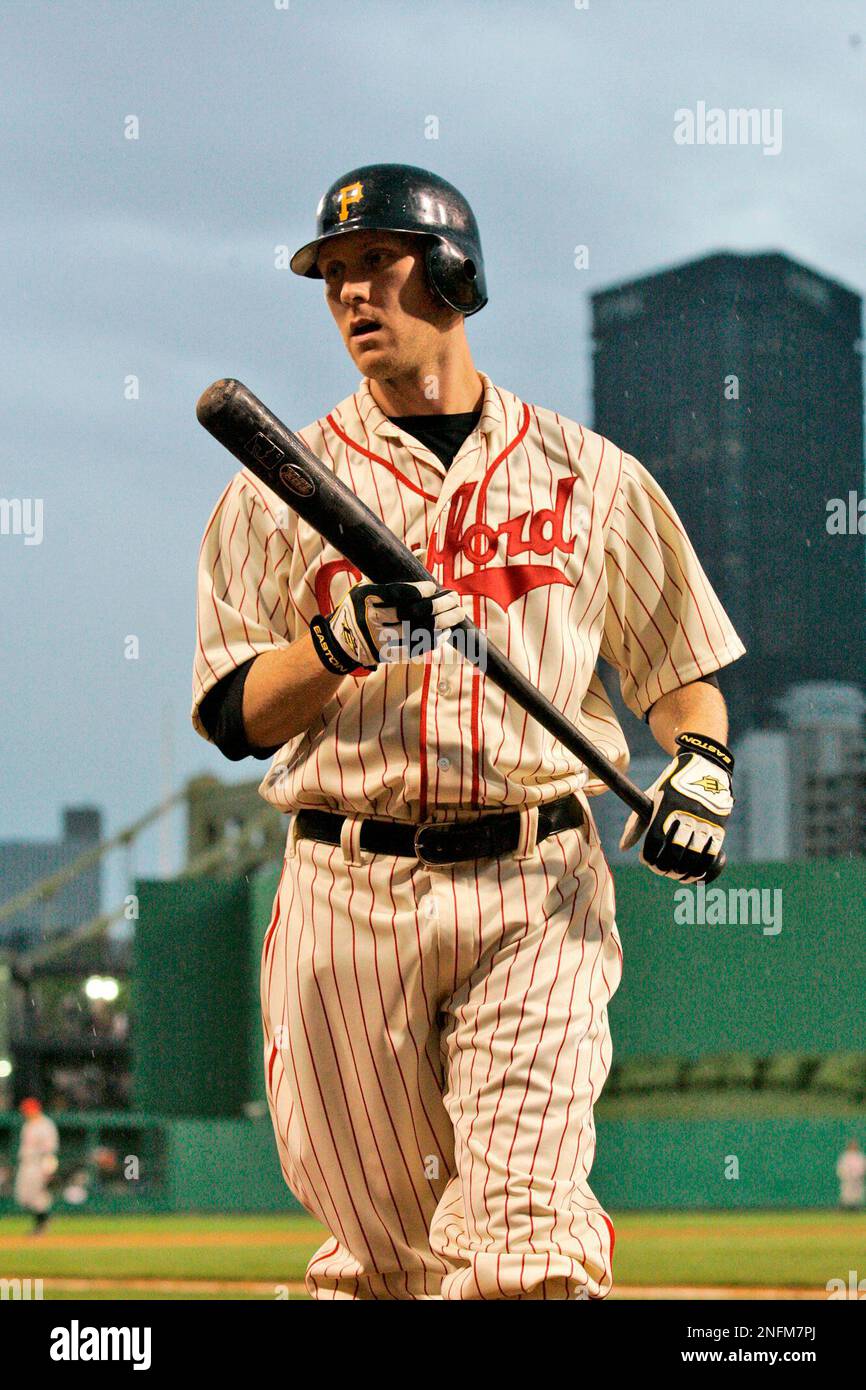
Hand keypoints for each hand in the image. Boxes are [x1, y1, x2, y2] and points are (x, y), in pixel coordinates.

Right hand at [310, 579, 465, 674]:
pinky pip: (416, 648)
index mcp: (366, 597)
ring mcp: (379, 640)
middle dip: (438, 606)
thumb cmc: (361, 606)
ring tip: (457, 613)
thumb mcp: (370, 585)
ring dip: (442, 623)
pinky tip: (446, 631)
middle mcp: (371, 619)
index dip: (419, 590)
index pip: (398, 593)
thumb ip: (396, 571)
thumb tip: (423, 552)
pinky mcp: (386, 655)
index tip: (434, 586)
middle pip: (412, 613)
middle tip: (454, 598)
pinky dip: (434, 640)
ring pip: (418, 631)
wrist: (342, 641)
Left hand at [619, 731, 733, 882]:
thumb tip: (623, 848)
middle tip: (660, 870)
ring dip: (682, 872)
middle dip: (664, 867)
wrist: (705, 765)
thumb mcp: (651, 796)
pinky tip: (693, 874)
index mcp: (667, 805)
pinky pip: (711, 854)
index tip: (646, 860)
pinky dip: (701, 869)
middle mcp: (687, 814)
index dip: (649, 856)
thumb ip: (636, 823)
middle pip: (674, 852)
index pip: (656, 840)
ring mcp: (705, 821)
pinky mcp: (719, 826)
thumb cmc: (672, 784)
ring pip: (693, 857)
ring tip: (675, 875)